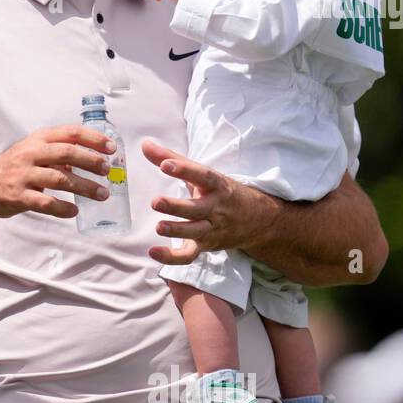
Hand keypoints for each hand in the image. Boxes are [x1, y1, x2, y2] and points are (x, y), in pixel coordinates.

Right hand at [0, 124, 114, 219]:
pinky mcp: (19, 196)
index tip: (111, 147)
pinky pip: (46, 202)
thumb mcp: (32, 152)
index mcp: (37, 140)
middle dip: (91, 161)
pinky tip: (74, 211)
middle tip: (107, 170)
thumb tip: (90, 160)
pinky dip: (63, 208)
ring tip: (102, 194)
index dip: (93, 139)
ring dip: (85, 187)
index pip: (70, 133)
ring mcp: (24, 175)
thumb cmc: (12, 168)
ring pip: (60, 179)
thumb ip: (57, 154)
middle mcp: (30, 154)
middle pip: (67, 153)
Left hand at [141, 138, 271, 263]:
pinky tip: (153, 252)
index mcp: (217, 186)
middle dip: (176, 206)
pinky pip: (189, 255)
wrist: (257, 219)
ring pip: (195, 232)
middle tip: (155, 202)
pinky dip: (172, 257)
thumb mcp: (203, 174)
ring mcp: (211, 228)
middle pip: (197, 208)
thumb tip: (145, 144)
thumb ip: (172, 158)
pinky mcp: (205, 245)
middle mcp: (216, 208)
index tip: (165, 164)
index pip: (202, 176)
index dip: (184, 170)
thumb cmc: (222, 192)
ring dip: (177, 231)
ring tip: (159, 227)